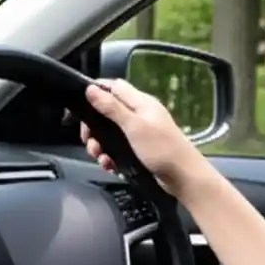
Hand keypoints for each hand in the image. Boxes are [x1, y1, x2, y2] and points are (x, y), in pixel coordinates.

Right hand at [81, 78, 207, 194]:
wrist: (184, 178)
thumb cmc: (162, 149)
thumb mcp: (134, 126)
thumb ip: (112, 107)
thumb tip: (91, 88)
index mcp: (141, 102)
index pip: (114, 87)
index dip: (96, 91)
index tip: (81, 106)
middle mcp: (140, 114)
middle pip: (108, 111)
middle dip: (94, 126)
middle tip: (88, 140)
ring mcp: (140, 132)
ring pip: (111, 132)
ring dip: (100, 144)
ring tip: (99, 156)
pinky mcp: (140, 149)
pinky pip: (118, 148)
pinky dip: (111, 155)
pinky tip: (109, 165)